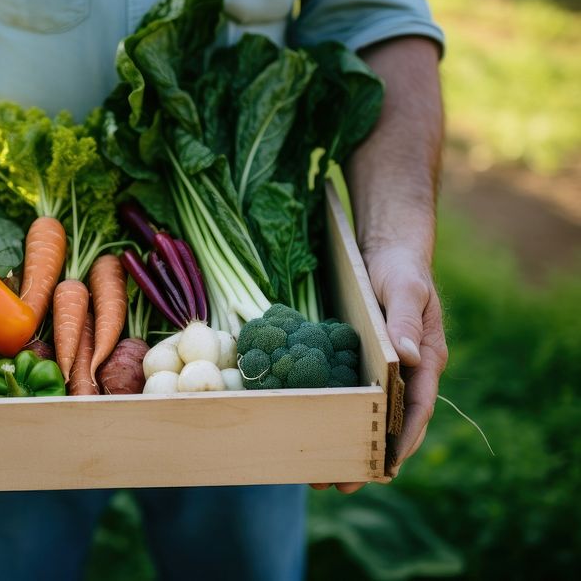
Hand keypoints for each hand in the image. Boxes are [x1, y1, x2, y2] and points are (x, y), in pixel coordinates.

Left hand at [311, 245, 447, 493]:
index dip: (402, 440)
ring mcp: (384, 369)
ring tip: (317, 474)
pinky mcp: (361, 363)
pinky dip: (333, 418)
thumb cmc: (401, 269)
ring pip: (368, 416)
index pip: (418, 409)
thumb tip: (405, 357)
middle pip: (391, 424)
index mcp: (426, 360)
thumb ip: (405, 320)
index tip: (385, 467)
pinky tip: (310, 432)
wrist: (387, 250)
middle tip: (339, 485)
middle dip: (368, 457)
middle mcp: (406, 372)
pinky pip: (350, 397)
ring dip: (345, 444)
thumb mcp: (406, 290)